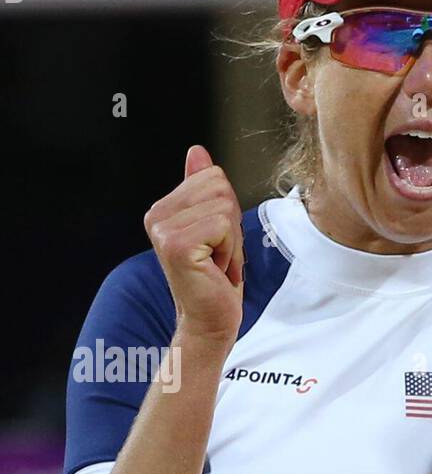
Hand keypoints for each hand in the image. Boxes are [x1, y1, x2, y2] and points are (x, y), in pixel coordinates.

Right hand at [144, 145, 244, 347]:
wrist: (209, 322)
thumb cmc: (214, 281)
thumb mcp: (215, 229)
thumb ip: (202, 190)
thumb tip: (197, 151)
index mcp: (163, 209)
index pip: (213, 177)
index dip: (228, 211)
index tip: (217, 242)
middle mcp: (157, 216)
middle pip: (219, 187)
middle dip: (232, 223)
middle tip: (218, 254)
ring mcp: (164, 230)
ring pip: (224, 207)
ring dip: (232, 240)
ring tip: (216, 263)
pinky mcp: (177, 245)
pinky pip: (224, 226)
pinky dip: (230, 250)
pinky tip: (216, 270)